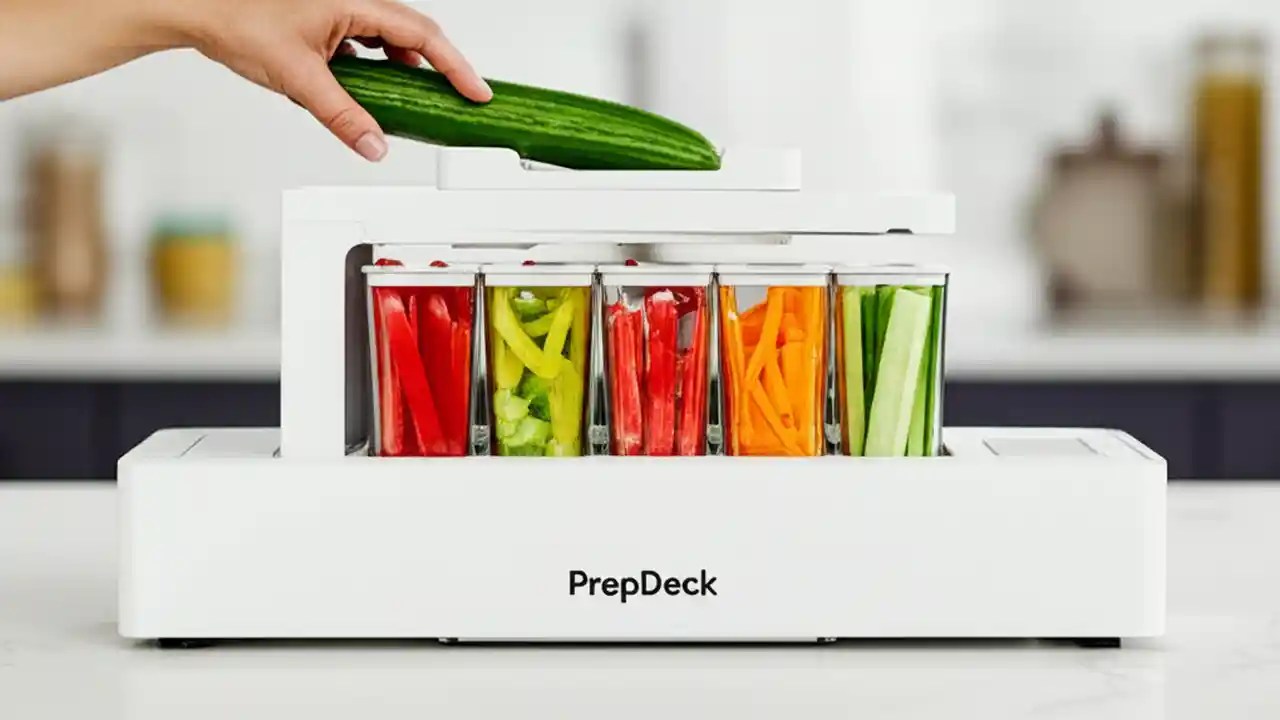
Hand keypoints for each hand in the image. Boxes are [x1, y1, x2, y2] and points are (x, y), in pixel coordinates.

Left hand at [178, 0, 491, 160]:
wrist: (198, 9)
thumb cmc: (238, 22)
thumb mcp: (299, 79)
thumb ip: (342, 116)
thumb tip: (374, 143)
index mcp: (354, 2)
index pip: (424, 36)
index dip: (457, 67)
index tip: (477, 92)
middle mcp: (352, 0)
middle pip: (414, 35)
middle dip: (439, 69)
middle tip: (457, 98)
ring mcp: (339, 9)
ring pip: (390, 39)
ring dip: (404, 69)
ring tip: (413, 99)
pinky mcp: (325, 21)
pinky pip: (366, 43)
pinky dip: (376, 66)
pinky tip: (368, 88)